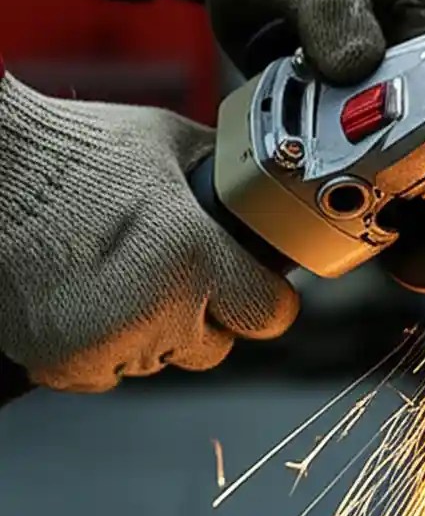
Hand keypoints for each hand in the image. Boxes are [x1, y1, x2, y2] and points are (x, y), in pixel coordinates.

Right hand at [0, 77, 297, 391]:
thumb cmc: (74, 149)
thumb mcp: (172, 144)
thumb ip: (226, 181)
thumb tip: (264, 196)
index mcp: (191, 253)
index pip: (269, 314)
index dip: (266, 298)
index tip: (256, 286)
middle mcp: (154, 307)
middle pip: (217, 345)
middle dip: (207, 315)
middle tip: (175, 272)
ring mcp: (106, 342)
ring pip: (162, 359)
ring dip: (155, 329)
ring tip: (121, 274)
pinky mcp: (63, 364)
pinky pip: (111, 372)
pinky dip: (107, 345)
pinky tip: (90, 296)